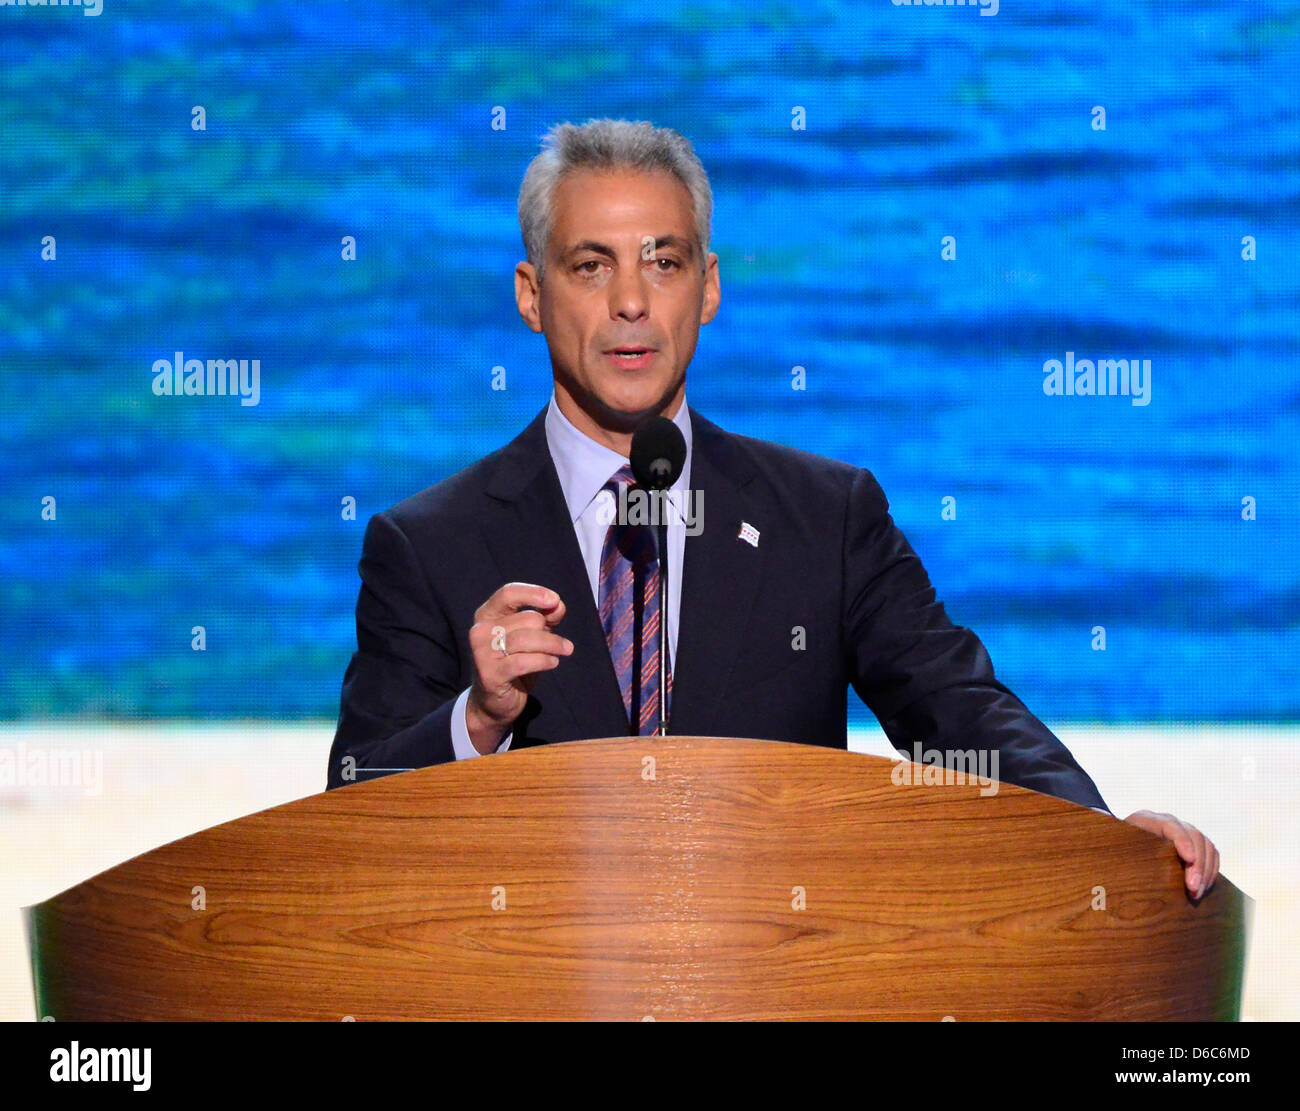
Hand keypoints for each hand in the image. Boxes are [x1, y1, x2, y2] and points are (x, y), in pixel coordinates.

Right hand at [465, 583, 572, 752]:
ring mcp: (482, 652)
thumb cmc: (513, 664)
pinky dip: (545, 660)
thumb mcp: (530, 637)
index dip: (533, 593)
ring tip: (564, 651)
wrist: (493, 703)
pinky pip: (525, 661)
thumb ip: (544, 618)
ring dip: (554, 645)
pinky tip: (553, 663)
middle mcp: (480, 630)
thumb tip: (558, 606)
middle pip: (528, 619)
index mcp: (487, 615)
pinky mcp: (490, 674)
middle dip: (550, 631)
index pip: (508, 593)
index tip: (555, 601)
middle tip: (560, 644)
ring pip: (529, 639)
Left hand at [1123, 810, 1219, 898]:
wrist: (1121, 842)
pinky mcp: (1193, 843)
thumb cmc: (1116, 849)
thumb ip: (1121, 856)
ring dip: (1206, 870)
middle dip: (1197, 865)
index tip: (1189, 859)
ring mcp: (1183, 830)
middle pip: (1193, 836)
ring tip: (1197, 892)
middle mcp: (1168, 821)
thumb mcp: (1115, 850)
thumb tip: (1127, 875)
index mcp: (1146, 819)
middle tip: (1193, 889)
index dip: (1182, 841)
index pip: (1170, 825)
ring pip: (1205, 845)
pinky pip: (1211, 852)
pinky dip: (1211, 870)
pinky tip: (1204, 885)